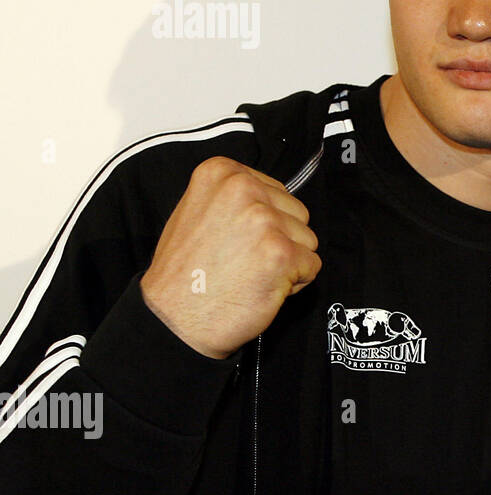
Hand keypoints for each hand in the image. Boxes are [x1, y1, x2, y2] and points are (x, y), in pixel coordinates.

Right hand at [141, 157, 320, 358]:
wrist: (173, 321)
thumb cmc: (184, 274)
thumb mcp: (197, 212)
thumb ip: (236, 199)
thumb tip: (271, 198)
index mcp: (223, 173)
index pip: (276, 192)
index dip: (265, 221)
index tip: (237, 238)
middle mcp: (244, 189)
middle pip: (297, 213)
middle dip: (280, 239)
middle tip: (241, 260)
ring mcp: (264, 220)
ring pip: (307, 239)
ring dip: (287, 261)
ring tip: (248, 273)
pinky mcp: (281, 253)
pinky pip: (312, 266)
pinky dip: (294, 283)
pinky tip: (259, 287)